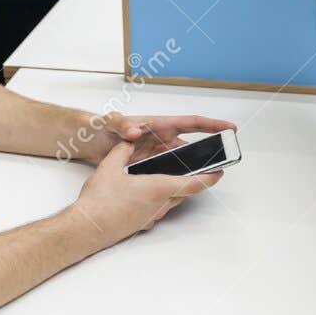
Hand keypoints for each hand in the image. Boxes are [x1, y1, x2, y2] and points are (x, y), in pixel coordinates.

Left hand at [69, 110, 238, 165]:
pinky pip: (166, 174)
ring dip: (190, 172)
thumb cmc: (97, 125)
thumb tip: (134, 131)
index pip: (190, 123)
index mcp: (157, 124)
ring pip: (179, 164)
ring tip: (204, 181)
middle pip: (190, 147)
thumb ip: (119, 123)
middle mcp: (159, 139)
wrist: (85, 141)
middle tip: (223, 164)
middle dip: (207, 155)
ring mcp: (154, 154)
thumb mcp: (107, 122)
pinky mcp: (147, 166)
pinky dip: (173, 182)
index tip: (230, 128)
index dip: (212, 125)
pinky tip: (177, 192)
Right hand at [70, 140, 222, 246]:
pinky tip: (144, 193)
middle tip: (197, 169)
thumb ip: (123, 150)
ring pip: (172, 202)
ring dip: (175, 190)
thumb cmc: (99, 202)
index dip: (210, 177)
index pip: (194, 183)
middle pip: (185, 192)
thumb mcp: (109, 166)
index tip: (220, 171)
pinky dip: (159, 200)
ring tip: (168, 177)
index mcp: (157, 187)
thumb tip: (129, 140)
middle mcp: (159, 205)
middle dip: (193, 180)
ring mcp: (151, 217)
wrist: (87, 229)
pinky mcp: (142, 224)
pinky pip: (158, 210)